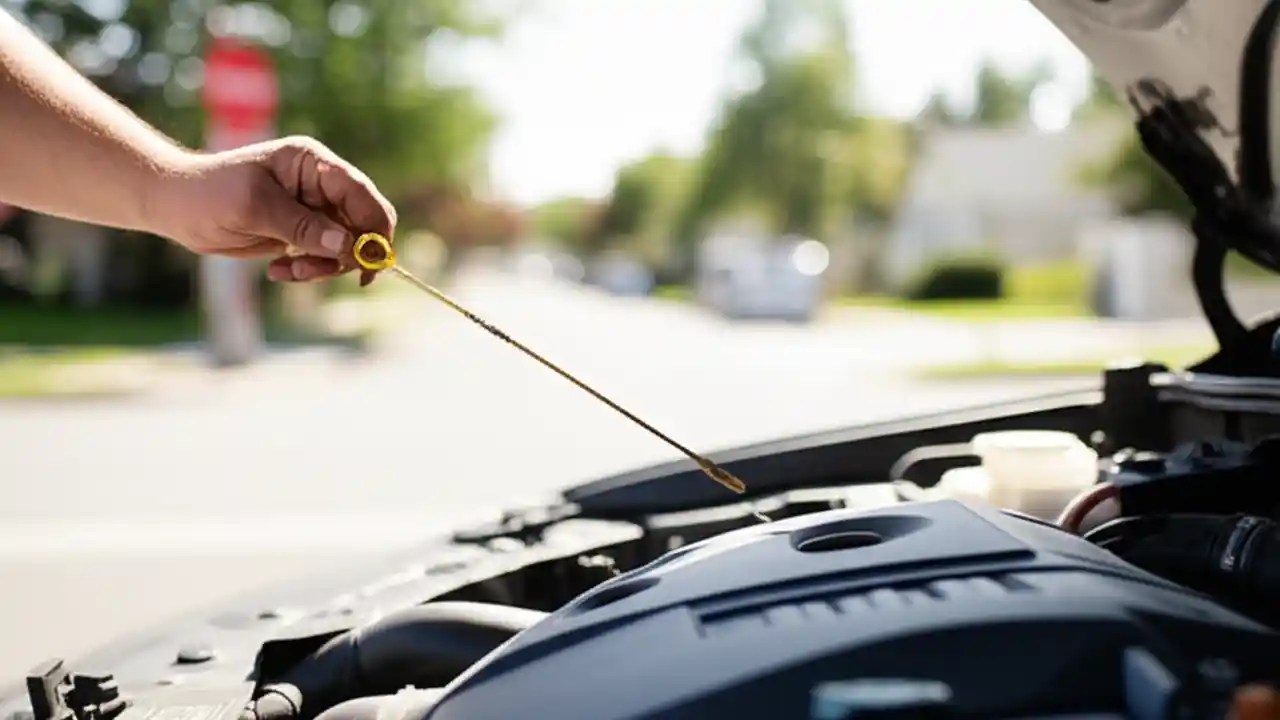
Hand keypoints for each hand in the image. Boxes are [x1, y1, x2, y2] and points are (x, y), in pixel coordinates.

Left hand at [151, 136, 396, 283]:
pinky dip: (309, 270)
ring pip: (345, 246)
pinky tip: (278, 271)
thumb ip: (303, 227)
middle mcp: (320, 184)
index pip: (362, 195)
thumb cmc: (211, 194)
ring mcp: (313, 209)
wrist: (177, 207)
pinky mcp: (302, 232)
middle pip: (362, 224)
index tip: (368, 263)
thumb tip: (348, 246)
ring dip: (324, 267)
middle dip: (347, 254)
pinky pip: (324, 257)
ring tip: (290, 271)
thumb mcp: (255, 208)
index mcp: (314, 164)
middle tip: (317, 272)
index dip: (374, 229)